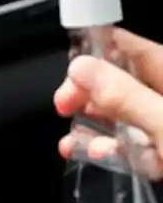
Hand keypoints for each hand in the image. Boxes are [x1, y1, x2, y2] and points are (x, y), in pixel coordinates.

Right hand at [53, 27, 162, 179]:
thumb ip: (124, 96)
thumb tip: (81, 67)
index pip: (132, 48)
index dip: (98, 50)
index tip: (69, 66)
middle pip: (125, 82)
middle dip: (89, 93)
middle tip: (63, 105)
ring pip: (128, 116)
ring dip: (96, 126)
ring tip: (70, 138)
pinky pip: (138, 146)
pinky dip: (114, 149)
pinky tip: (95, 154)